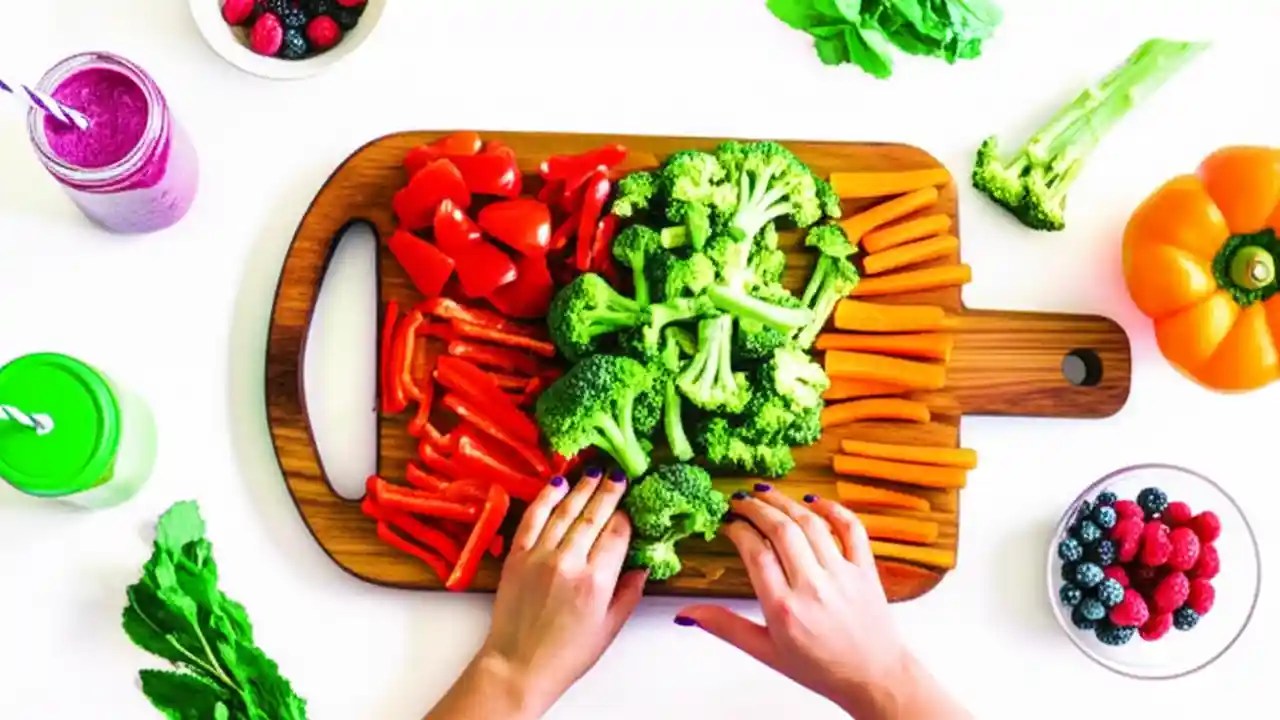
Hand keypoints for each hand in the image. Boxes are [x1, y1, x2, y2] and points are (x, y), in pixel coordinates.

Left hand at [427, 467, 645, 719]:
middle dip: (608, 492)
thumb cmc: (566, 654)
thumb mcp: (609, 628)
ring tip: (594, 470)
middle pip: (593, 516)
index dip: (625, 517)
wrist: (518, 665)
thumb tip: (642, 567)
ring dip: (582, 488)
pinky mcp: (517, 557)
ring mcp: (539, 557)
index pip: (616, 535)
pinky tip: (558, 483)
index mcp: (596, 582)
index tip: (631, 505)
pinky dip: (545, 498)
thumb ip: (628, 594)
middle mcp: (568, 563)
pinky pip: (532, 518)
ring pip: (565, 511)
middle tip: (619, 473)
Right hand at [677, 486, 967, 719]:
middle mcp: (813, 587)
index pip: (756, 552)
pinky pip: (851, 528)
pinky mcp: (865, 569)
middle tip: (740, 500)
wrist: (872, 678)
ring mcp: (842, 575)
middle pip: (781, 530)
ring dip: (785, 502)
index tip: (728, 523)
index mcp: (784, 609)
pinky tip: (813, 500)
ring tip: (766, 493)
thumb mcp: (765, 651)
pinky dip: (833, 508)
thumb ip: (726, 627)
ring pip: (811, 523)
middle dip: (756, 508)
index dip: (738, 530)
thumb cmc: (819, 667)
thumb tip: (687, 613)